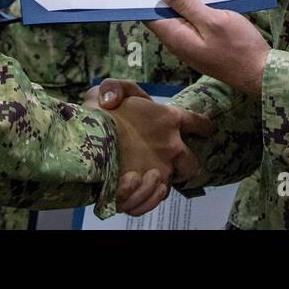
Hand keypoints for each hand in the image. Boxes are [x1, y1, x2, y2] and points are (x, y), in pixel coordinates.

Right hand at [85, 79, 213, 215]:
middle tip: (165, 163)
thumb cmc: (95, 112)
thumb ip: (115, 88)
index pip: (198, 123)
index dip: (203, 126)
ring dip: (162, 184)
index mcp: (168, 117)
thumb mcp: (107, 89)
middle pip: (192, 163)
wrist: (82, 138)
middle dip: (183, 166)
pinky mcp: (146, 188)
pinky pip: (153, 200)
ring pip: (172, 184)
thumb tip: (113, 101)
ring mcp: (161, 169)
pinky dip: (148, 199)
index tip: (206, 129)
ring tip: (147, 177)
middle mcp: (171, 146)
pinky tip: (139, 190)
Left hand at [145, 0, 269, 96]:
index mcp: (176, 38)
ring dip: (185, 1)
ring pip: (181, 17)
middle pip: (164, 15)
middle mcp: (179, 42)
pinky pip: (194, 23)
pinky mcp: (203, 43)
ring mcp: (191, 44)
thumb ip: (187, 5)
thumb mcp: (214, 21)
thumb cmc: (239, 48)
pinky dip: (197, 9)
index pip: (150, 15)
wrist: (260, 73)